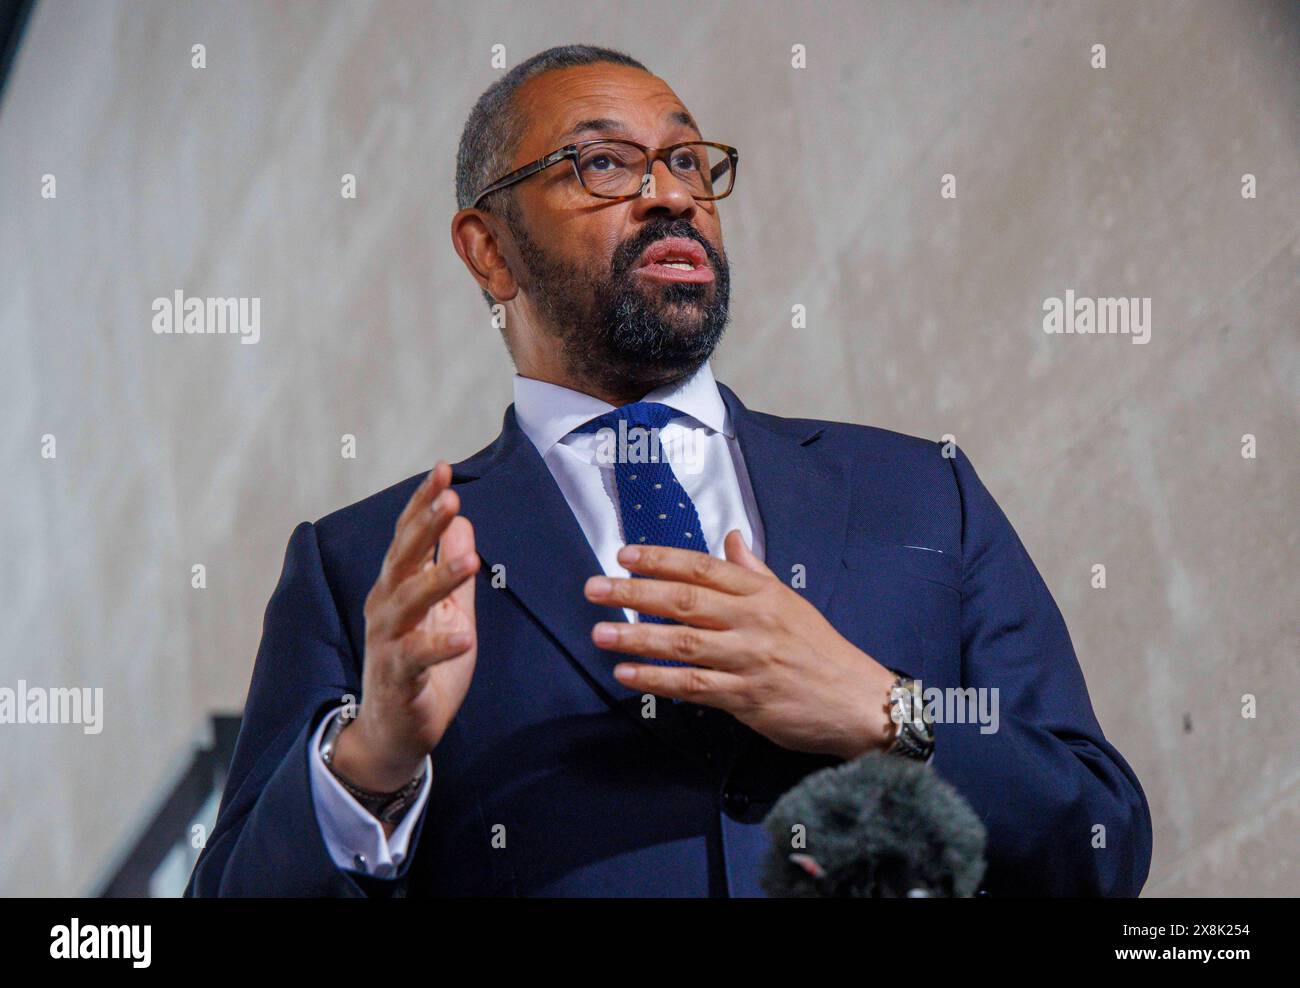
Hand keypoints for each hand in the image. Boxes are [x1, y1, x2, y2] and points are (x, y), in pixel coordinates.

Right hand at [333, 461, 479, 797]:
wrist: (395, 731)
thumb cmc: (422, 666)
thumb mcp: (447, 609)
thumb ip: (452, 565)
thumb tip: (464, 519)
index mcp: (397, 586)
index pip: (409, 536)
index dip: (424, 503)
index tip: (443, 470)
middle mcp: (385, 607)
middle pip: (402, 559)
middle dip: (425, 527)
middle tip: (449, 498)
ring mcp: (387, 642)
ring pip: (408, 604)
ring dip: (438, 579)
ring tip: (469, 560)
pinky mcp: (397, 678)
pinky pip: (417, 658)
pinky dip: (439, 646)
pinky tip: (463, 635)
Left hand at [583, 530, 895, 759]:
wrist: (860, 702)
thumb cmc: (822, 651)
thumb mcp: (791, 602)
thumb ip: (754, 573)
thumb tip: (732, 537)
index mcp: (762, 595)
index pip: (703, 568)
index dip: (661, 559)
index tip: (624, 555)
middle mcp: (753, 622)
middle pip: (685, 601)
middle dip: (635, 593)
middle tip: (595, 588)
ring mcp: (749, 660)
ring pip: (684, 644)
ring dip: (638, 637)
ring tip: (600, 633)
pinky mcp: (747, 698)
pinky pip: (694, 686)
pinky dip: (659, 680)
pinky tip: (629, 674)